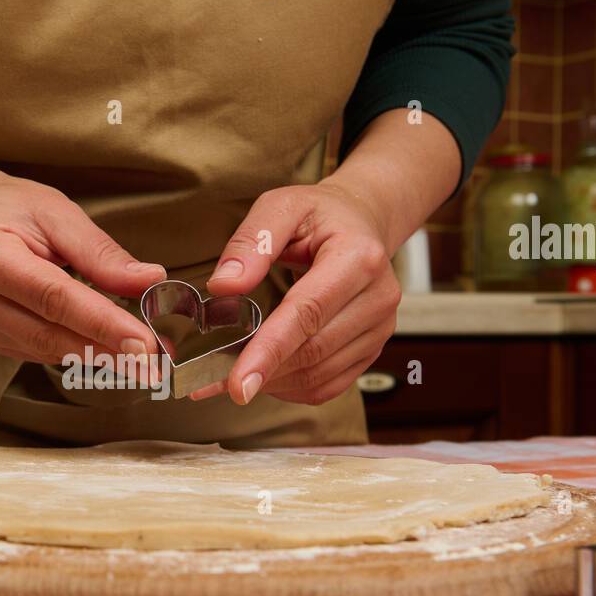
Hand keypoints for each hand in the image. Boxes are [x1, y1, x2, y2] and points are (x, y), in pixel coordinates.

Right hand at [0, 169, 164, 363]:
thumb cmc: (13, 207)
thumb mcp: (58, 212)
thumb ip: (101, 252)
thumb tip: (149, 279)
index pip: (54, 298)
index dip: (102, 324)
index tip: (145, 344)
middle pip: (49, 333)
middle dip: (107, 351)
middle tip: (155, 365)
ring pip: (45, 350)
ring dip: (96, 356)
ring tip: (142, 361)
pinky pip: (37, 352)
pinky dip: (74, 350)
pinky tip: (104, 348)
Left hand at [200, 179, 400, 405]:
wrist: (361, 223)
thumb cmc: (319, 215)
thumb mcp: (281, 207)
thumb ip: (251, 241)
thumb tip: (224, 286)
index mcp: (358, 258)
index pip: (307, 313)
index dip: (269, 351)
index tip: (238, 383)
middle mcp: (377, 297)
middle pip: (312, 351)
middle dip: (262, 371)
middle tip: (215, 380)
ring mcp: (380, 327)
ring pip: (319, 375)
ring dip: (273, 383)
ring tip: (235, 376)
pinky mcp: (373, 347)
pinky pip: (329, 384)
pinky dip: (292, 389)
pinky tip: (267, 378)